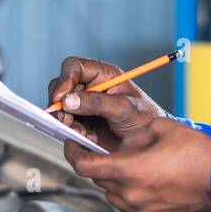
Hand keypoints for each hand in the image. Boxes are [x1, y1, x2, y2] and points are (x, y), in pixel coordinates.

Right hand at [47, 56, 165, 152]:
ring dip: (67, 120)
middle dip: (60, 104)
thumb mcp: (124, 108)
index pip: (74, 67)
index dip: (64, 79)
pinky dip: (72, 131)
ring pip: (60, 107)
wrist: (150, 144)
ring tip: (82, 132)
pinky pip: (66, 123)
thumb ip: (97, 103)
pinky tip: (87, 137)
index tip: (61, 98)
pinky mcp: (82, 121)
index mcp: (103, 75)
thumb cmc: (144, 119)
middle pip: (61, 86)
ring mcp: (84, 104)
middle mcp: (90, 87)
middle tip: (66, 119)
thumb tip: (68, 100)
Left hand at [58, 92, 210, 211]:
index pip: (84, 166)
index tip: (71, 144)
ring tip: (131, 163)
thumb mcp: (157, 128)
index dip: (72, 153)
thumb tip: (114, 140)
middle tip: (101, 149)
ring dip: (114, 179)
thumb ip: (128, 134)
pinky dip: (131, 191)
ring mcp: (142, 210)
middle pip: (98, 179)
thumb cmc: (195, 151)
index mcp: (128, 170)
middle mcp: (131, 194)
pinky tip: (147, 178)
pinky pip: (131, 204)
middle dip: (97, 163)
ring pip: (113, 193)